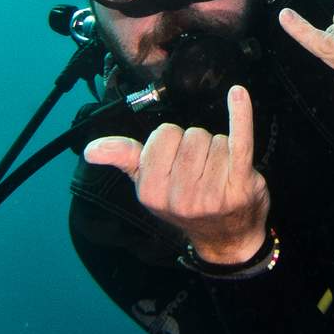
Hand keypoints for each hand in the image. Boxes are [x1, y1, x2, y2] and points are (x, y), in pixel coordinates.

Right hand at [83, 85, 269, 263]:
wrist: (226, 239)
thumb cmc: (187, 205)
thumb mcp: (151, 187)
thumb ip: (125, 160)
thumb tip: (91, 149)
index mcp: (152, 193)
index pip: (163, 136)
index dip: (172, 143)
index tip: (176, 162)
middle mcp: (181, 197)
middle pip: (190, 135)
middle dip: (197, 146)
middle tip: (201, 171)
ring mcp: (213, 193)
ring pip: (214, 139)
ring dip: (220, 150)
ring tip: (220, 173)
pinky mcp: (242, 184)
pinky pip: (240, 140)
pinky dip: (240, 115)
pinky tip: (237, 95)